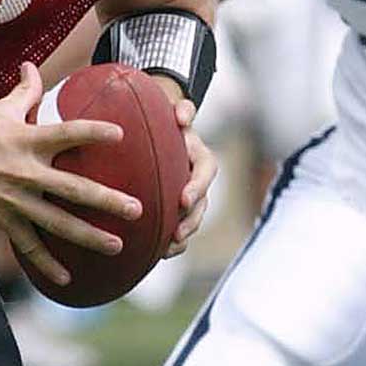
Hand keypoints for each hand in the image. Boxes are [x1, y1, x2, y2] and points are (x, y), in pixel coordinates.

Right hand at [0, 63, 141, 287]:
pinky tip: (68, 279)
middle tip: (138, 209)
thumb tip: (31, 66)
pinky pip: (28, 246)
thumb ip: (24, 92)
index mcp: (27, 140)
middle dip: (107, 200)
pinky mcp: (1, 219)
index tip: (121, 135)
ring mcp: (14, 199)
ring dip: (89, 236)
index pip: (68, 133)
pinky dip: (47, 265)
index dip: (94, 132)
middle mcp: (25, 171)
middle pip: (73, 188)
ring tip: (117, 246)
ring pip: (57, 223)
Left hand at [163, 98, 217, 258]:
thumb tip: (182, 115)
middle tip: (177, 233)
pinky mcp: (179, 210)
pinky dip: (174, 244)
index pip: (206, 173)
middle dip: (191, 220)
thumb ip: (182, 110)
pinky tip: (159, 254)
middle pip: (202, 204)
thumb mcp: (175, 113)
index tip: (183, 200)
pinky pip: (181, 230)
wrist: (162, 134)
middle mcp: (199, 180)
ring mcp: (191, 197)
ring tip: (168, 248)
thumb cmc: (167, 122)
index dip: (197, 187)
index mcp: (201, 158)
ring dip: (184, 236)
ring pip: (193, 220)